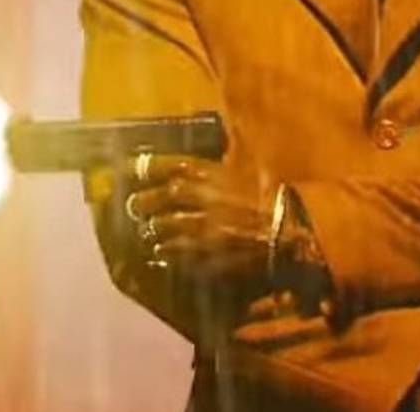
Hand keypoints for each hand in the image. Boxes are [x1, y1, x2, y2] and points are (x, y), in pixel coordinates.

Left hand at [123, 154, 272, 288]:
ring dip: (153, 231)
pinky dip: (166, 253)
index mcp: (211, 173)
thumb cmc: (271, 199)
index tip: (129, 169)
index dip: (144, 167)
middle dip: (142, 203)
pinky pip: (175, 254)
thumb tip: (192, 167)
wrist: (290, 232)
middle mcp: (200, 198)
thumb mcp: (244, 172)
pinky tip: (163, 254)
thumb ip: (214, 169)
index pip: (167, 165)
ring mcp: (201, 228)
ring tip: (150, 234)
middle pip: (157, 198)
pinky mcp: (205, 254)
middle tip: (134, 207)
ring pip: (162, 228)